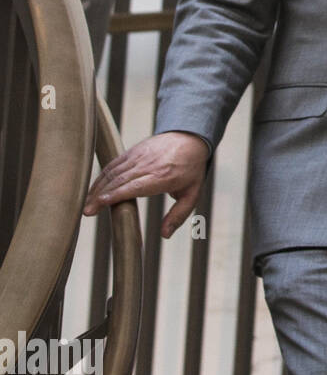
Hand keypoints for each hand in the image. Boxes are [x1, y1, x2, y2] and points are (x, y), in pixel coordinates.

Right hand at [83, 131, 209, 237]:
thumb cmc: (191, 170)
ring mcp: (138, 156)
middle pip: (119, 180)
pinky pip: (113, 164)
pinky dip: (101, 176)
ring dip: (97, 187)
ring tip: (87, 203)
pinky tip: (94, 188)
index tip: (101, 202)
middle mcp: (148, 165)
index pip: (135, 185)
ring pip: (113, 172)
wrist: (189, 139)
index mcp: (163, 176)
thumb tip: (165, 235)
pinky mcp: (131, 152)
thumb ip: (178, 215)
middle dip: (100, 195)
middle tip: (87, 211)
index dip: (116, 193)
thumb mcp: (192, 194)